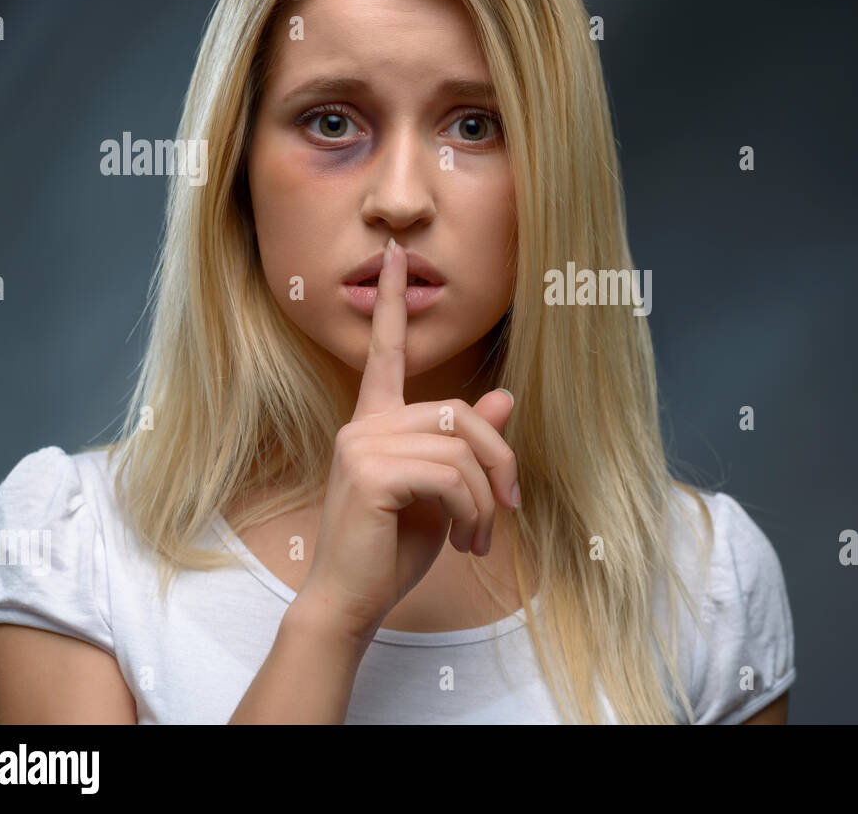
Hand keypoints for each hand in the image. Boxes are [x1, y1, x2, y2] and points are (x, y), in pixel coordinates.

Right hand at [294, 239, 518, 644]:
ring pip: (461, 447)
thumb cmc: (391, 551)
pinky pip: (450, 475)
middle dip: (500, 461)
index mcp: (375, 423)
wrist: (350, 601)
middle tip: (507, 509)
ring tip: (479, 537)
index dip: (393, 303)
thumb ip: (468, 447)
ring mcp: (363, 443)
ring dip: (485, 498)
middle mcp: (364, 424)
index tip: (396, 256)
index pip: (386, 352)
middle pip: (462, 412)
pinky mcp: (371, 470)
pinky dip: (472, 511)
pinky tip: (464, 540)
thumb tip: (505, 398)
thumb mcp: (444, 495)